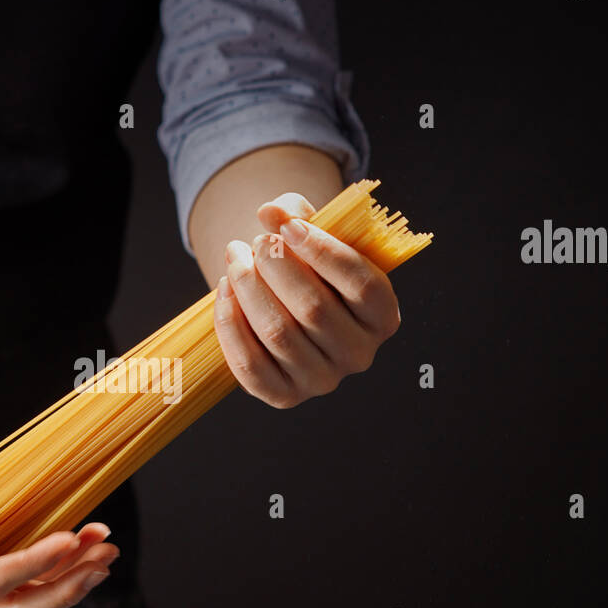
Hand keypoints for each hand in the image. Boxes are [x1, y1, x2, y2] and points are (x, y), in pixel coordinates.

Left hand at [213, 192, 401, 408]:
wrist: (284, 306)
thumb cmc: (308, 266)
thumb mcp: (314, 236)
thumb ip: (298, 216)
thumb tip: (270, 211)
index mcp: (383, 316)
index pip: (362, 285)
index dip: (323, 252)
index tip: (287, 226)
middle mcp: (360, 354)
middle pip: (314, 308)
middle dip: (275, 267)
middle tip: (253, 241)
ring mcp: (323, 380)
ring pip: (279, 333)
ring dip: (248, 288)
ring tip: (235, 257)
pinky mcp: (285, 396)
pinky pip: (251, 365)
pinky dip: (231, 325)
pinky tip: (224, 291)